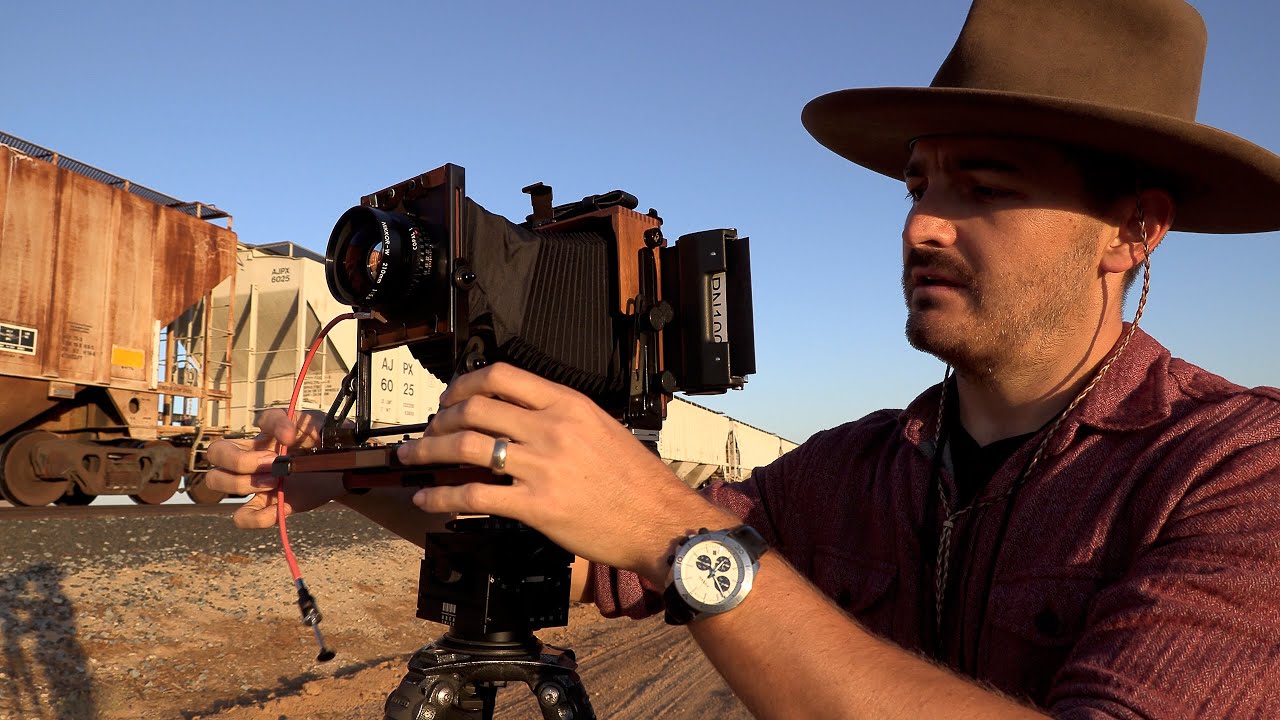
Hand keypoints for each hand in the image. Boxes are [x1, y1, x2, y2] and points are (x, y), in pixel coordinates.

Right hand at [205, 409, 345, 528]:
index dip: (273, 428)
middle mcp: (253, 458)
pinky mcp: (266, 507)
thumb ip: (305, 424)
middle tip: (272, 464)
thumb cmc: (325, 448)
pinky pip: (242, 517)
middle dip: (239, 461)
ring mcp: (256, 483)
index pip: (261, 420)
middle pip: (216, 452)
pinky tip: (277, 510)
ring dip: (241, 483)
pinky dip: (255, 518)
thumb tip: (286, 438)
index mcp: (267, 436)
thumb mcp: (321, 428)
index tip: (290, 439)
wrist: (341, 476)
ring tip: (274, 482)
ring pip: (216, 480)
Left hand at [399, 363, 735, 583]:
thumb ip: (560, 416)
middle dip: (438, 418)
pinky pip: (474, 494)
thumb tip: (517, 414)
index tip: (449, 396)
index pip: (501, 375)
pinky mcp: (536, 505)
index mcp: (568, 403)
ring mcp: (542, 466)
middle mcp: (551, 428)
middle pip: (474, 407)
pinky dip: (441, 495)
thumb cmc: (636, 481)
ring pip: (466, 446)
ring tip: (411, 458)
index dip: (464, 383)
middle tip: (426, 430)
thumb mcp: (601, 428)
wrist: (660, 521)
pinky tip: (427, 498)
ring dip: (427, 451)